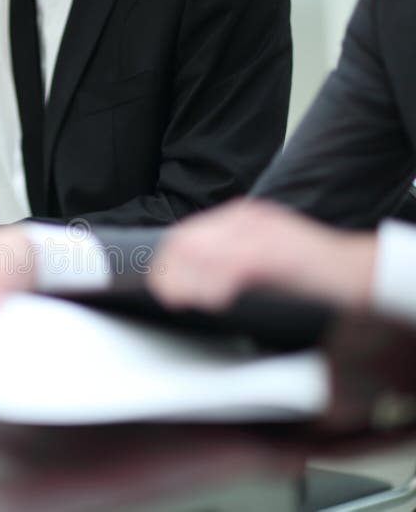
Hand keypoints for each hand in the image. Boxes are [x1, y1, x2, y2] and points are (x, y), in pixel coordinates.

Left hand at [147, 200, 376, 310]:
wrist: (358, 272)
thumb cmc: (312, 271)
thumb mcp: (264, 252)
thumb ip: (231, 256)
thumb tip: (192, 279)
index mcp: (243, 217)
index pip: (189, 233)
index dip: (169, 260)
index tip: (163, 283)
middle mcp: (246, 220)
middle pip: (185, 242)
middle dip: (170, 272)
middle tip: (168, 296)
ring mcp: (258, 234)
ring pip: (198, 255)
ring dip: (185, 282)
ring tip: (183, 301)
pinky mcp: (270, 254)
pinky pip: (226, 270)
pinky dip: (211, 289)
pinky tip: (211, 302)